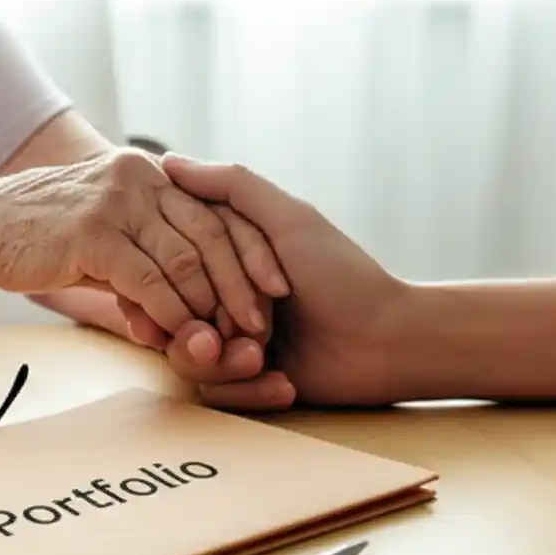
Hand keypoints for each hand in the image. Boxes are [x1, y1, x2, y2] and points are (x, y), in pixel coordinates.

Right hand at [0, 149, 288, 335]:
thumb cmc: (38, 236)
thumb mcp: (103, 227)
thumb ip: (145, 246)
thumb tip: (186, 292)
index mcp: (151, 173)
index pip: (219, 211)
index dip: (252, 252)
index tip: (275, 290)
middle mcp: (142, 178)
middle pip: (213, 234)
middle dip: (242, 285)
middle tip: (260, 327)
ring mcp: (118, 202)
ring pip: (186, 260)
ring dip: (211, 307)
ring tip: (227, 342)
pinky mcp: (94, 233)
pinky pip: (149, 280)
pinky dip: (172, 313)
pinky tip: (182, 339)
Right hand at [154, 154, 413, 408]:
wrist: (386, 342)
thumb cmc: (343, 275)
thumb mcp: (289, 220)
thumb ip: (232, 187)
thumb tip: (169, 161)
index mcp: (226, 258)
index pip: (172, 266)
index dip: (180, 282)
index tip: (216, 292)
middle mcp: (223, 297)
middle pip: (173, 318)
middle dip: (204, 332)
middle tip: (245, 332)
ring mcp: (234, 341)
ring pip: (190, 361)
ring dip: (226, 364)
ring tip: (263, 360)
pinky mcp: (248, 382)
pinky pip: (218, 393)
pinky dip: (250, 391)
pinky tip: (284, 383)